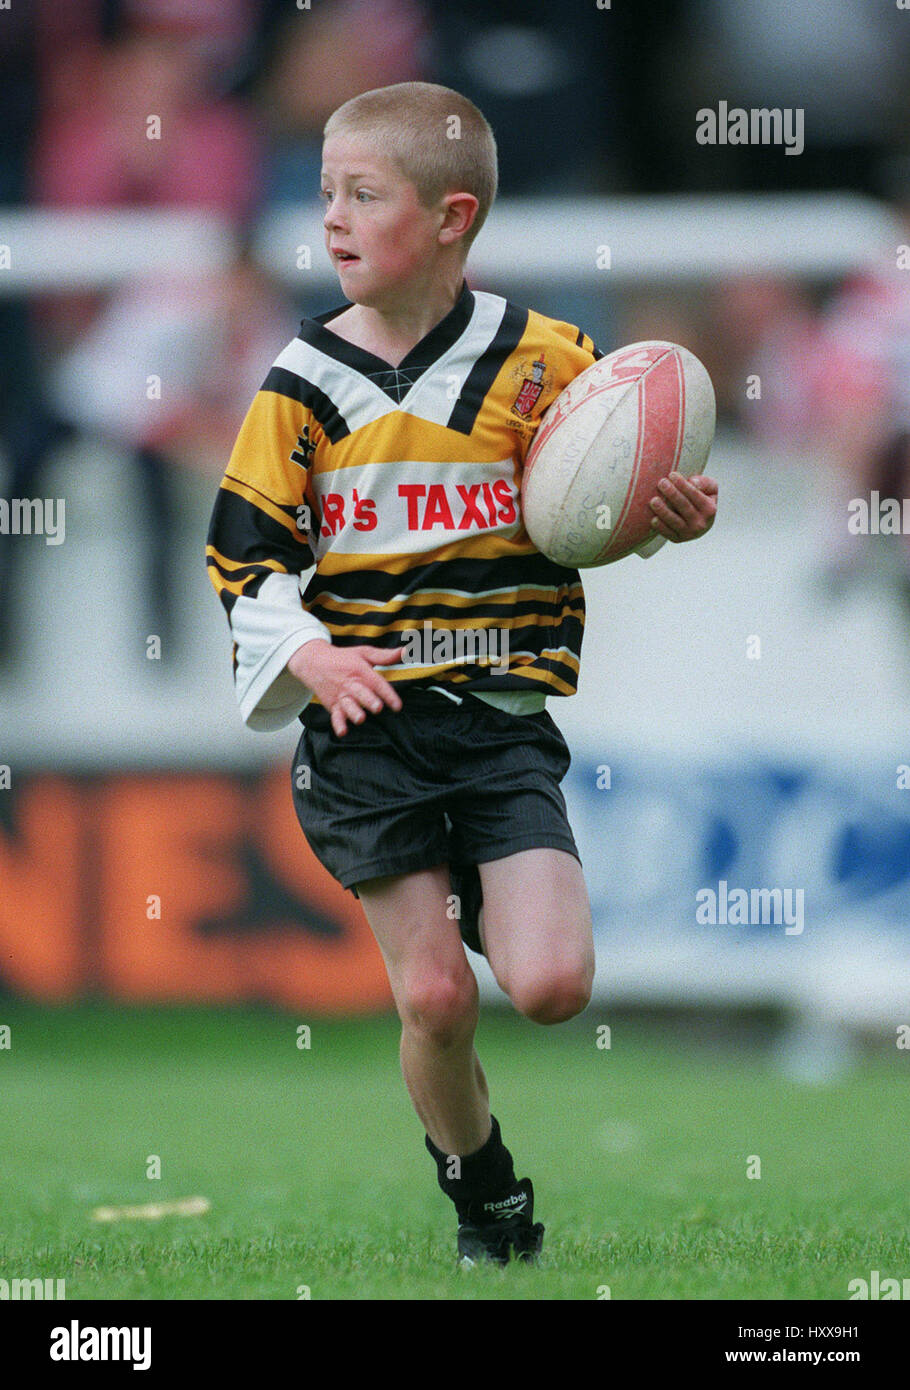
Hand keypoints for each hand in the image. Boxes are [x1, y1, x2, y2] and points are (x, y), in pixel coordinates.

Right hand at [287, 640, 403, 735]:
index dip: (388, 695)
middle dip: (369, 701)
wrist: (313, 661)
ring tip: (360, 719)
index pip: (377, 684)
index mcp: (361, 671)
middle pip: (361, 694)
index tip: (397, 706)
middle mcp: (351, 685)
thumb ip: (385, 656)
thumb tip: (406, 651)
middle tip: (377, 707)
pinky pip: (335, 716)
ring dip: (354, 712)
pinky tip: (342, 732)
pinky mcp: (332, 705)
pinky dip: (338, 724)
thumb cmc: (343, 658)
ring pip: (348, 706)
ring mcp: (341, 696)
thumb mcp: (364, 653)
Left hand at [648, 473, 717, 541]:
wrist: (698, 521)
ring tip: (654, 500)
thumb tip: (693, 483)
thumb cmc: (700, 498)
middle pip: (684, 507)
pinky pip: (668, 533)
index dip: (683, 485)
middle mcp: (701, 523)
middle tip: (661, 483)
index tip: (672, 474)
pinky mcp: (678, 539)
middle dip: (672, 494)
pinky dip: (660, 527)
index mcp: (710, 509)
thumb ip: (704, 483)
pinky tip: (653, 519)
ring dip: (663, 511)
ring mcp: (689, 533)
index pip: (695, 495)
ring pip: (675, 521)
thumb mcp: (709, 488)